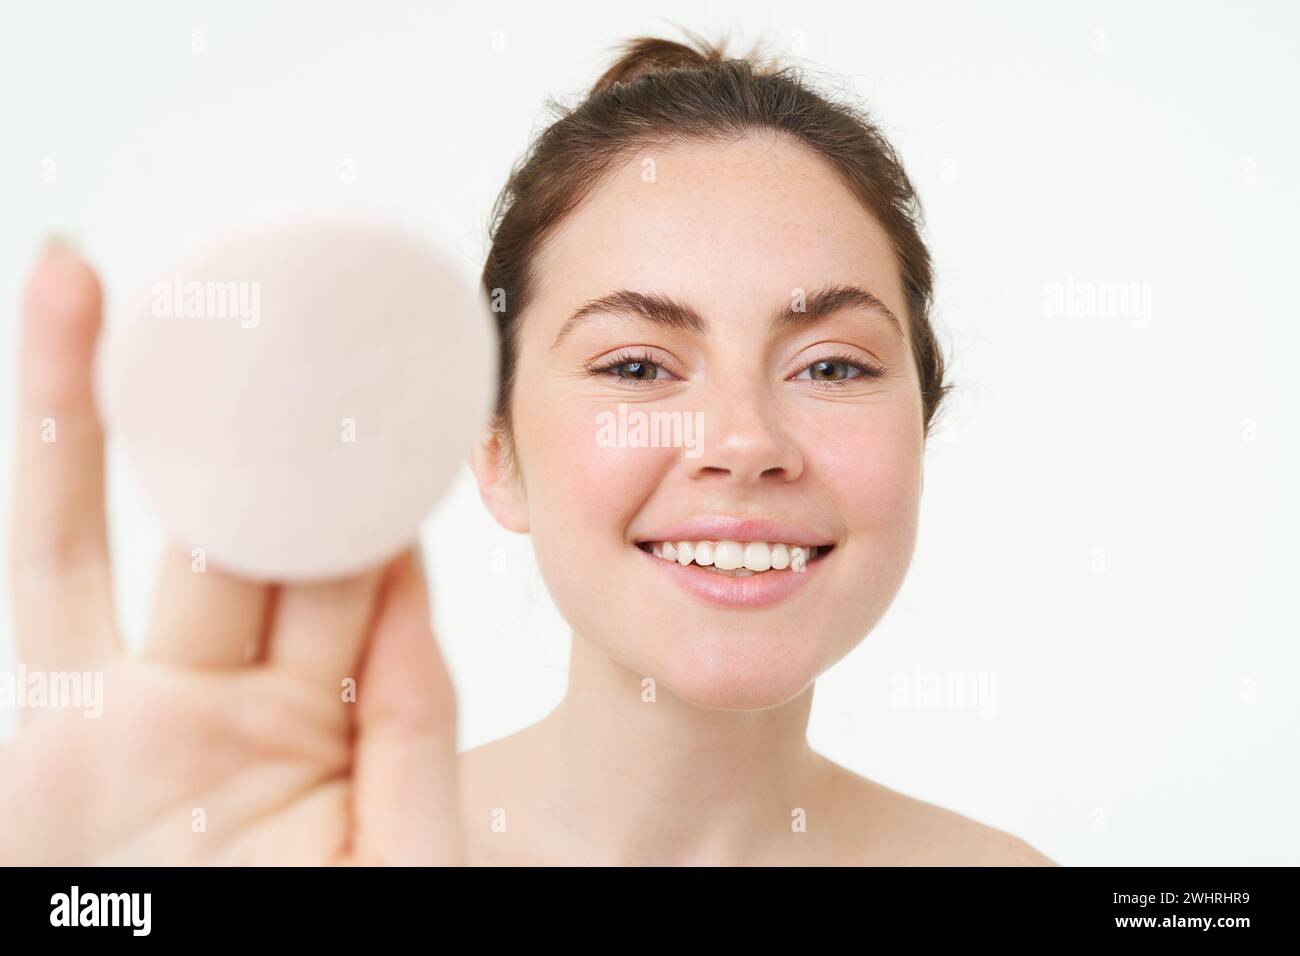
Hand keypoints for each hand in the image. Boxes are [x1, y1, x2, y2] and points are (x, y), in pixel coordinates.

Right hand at [0, 243, 462, 864]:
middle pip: (266, 532)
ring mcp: (135, 709)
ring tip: (151, 274)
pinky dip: (52, 443)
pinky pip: (48, 560)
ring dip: (144, 393)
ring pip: (149, 519)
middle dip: (274, 421)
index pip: (367, 575)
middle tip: (290, 293)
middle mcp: (232, 703)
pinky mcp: (45, 730)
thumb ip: (409, 727)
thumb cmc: (328, 941)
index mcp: (330, 729)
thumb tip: (406, 581)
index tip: (409, 377)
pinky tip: (67, 318)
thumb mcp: (401, 850)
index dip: (384, 479)